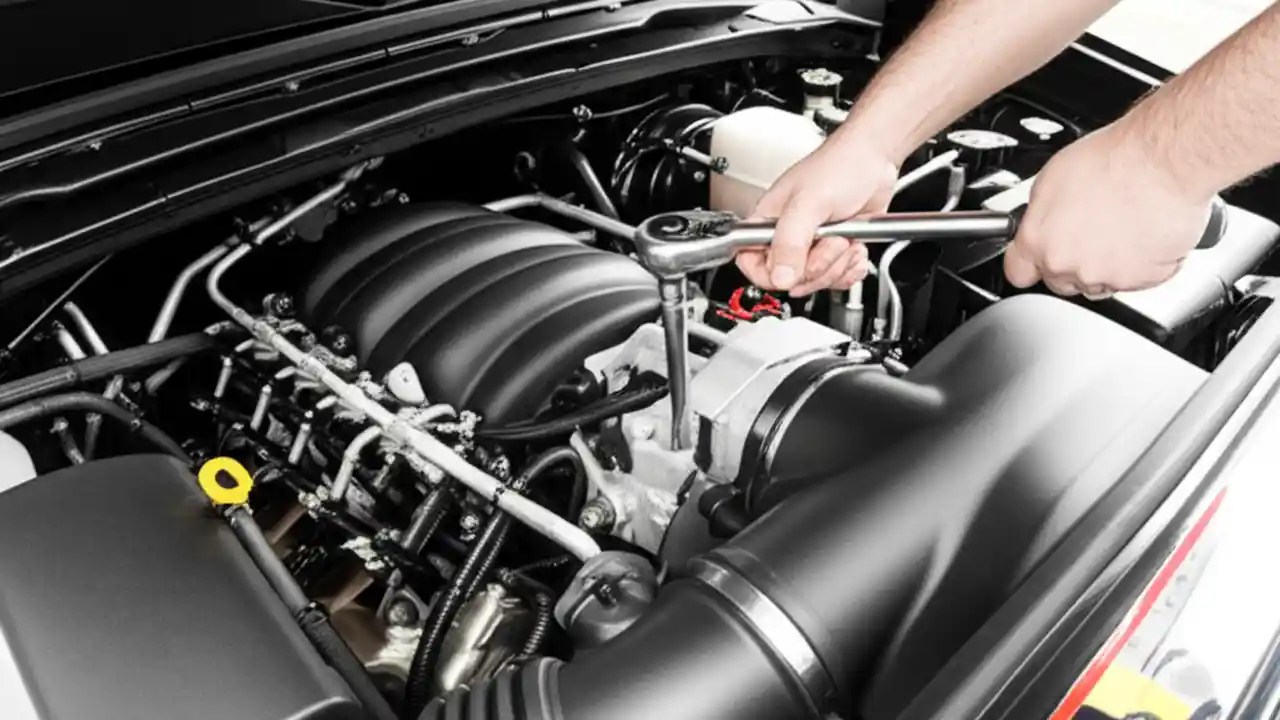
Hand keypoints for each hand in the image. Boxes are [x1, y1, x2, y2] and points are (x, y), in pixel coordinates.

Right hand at [736, 136, 897, 296]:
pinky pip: (838, 279)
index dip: (769, 275)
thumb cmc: (840, 166)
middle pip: (790, 279)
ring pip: (816, 281)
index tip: (791, 272)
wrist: (875, 160)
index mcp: (768, 222)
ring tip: (846, 239)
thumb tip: (780, 278)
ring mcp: (813, 246)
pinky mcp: (835, 251)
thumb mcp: (810, 202)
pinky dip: (852, 269)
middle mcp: (787, 236)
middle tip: (832, 241)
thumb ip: (790, 241)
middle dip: (818, 267)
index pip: (750, 263)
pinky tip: (855, 249)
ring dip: (839, 266)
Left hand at [1003, 123, 1215, 297]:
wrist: (1161, 162)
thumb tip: (1041, 222)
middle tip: (1092, 231)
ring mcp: (1105, 277)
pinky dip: (1141, 263)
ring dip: (1107, 264)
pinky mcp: (1141, 281)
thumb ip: (1041, 214)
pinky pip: (1136, 280)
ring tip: (1122, 227)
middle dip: (1072, 262)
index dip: (1030, 264)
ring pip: (1099, 282)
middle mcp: (1068, 265)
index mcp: (1038, 241)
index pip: (1018, 272)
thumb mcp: (1052, 178)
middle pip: (1061, 280)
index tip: (1038, 258)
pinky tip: (1143, 233)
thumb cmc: (1113, 160)